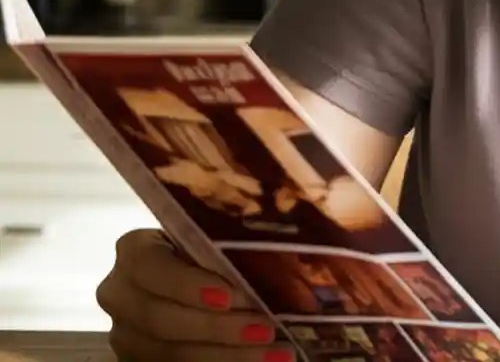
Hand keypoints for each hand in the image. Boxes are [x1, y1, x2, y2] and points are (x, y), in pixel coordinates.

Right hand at [96, 229, 294, 361]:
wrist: (191, 285)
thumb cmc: (212, 253)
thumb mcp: (215, 242)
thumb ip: (231, 248)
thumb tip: (285, 256)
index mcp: (135, 251)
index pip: (151, 266)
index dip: (187, 284)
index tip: (229, 297)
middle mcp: (120, 294)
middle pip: (161, 318)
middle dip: (218, 328)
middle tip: (266, 330)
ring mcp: (126, 334)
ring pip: (170, 353)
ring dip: (228, 356)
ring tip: (277, 354)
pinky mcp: (139, 361)